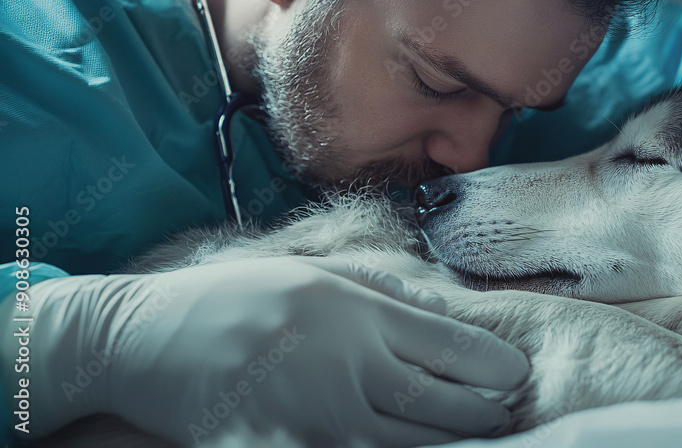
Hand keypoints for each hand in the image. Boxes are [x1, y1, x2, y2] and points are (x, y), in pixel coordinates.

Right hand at [2, 257, 527, 446]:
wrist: (143, 341)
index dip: (493, 365)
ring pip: (410, 442)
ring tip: (479, 433)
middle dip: (484, 412)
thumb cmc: (231, 298)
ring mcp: (318, 416)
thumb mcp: (310, 273)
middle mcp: (347, 364)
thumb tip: (443, 310)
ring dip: (452, 441)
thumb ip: (380, 292)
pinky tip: (418, 446)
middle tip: (507, 411)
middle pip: (441, 402)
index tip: (516, 374)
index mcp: (355, 311)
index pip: (449, 345)